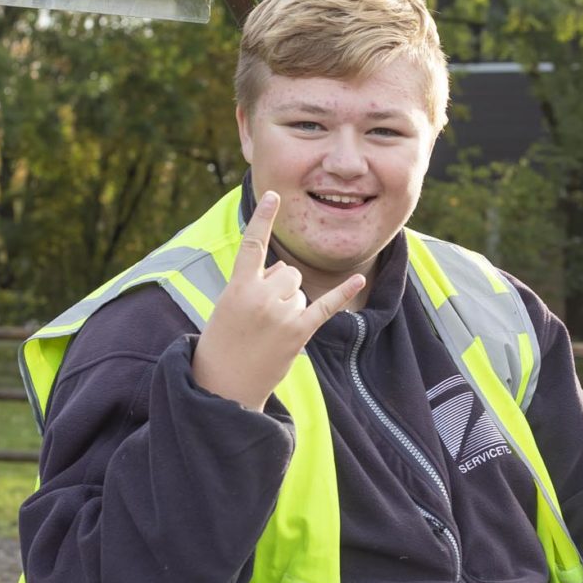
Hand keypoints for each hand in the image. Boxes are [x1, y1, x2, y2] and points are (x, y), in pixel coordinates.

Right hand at [192, 191, 364, 410]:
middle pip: (289, 272)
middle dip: (283, 289)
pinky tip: (359, 279)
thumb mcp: (229, 306)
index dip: (263, 219)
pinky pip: (325, 306)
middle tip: (263, 318)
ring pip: (300, 291)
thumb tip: (286, 272)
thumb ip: (257, 283)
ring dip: (292, 307)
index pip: (253, 244)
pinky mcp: (298, 332)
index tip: (273, 195)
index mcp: (238, 286)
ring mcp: (280, 314)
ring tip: (271, 332)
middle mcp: (260, 295)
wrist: (223, 387)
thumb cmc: (224, 343)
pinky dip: (343, 292)